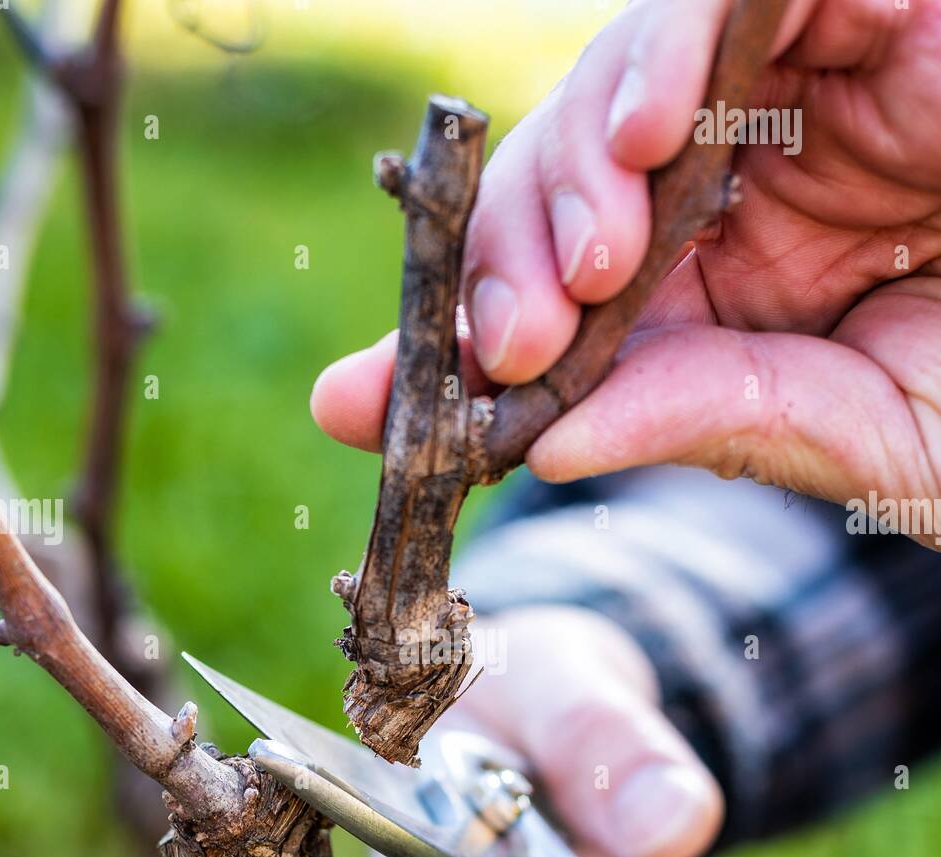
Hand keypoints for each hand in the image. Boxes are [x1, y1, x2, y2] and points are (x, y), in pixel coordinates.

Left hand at [313, 0, 940, 542]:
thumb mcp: (858, 431)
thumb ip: (710, 419)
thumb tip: (550, 448)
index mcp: (716, 286)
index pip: (553, 303)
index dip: (456, 343)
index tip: (368, 408)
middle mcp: (732, 177)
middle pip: (560, 187)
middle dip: (506, 264)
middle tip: (498, 343)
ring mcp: (787, 78)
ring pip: (625, 87)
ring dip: (578, 171)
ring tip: (588, 263)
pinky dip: (677, 37)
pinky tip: (655, 131)